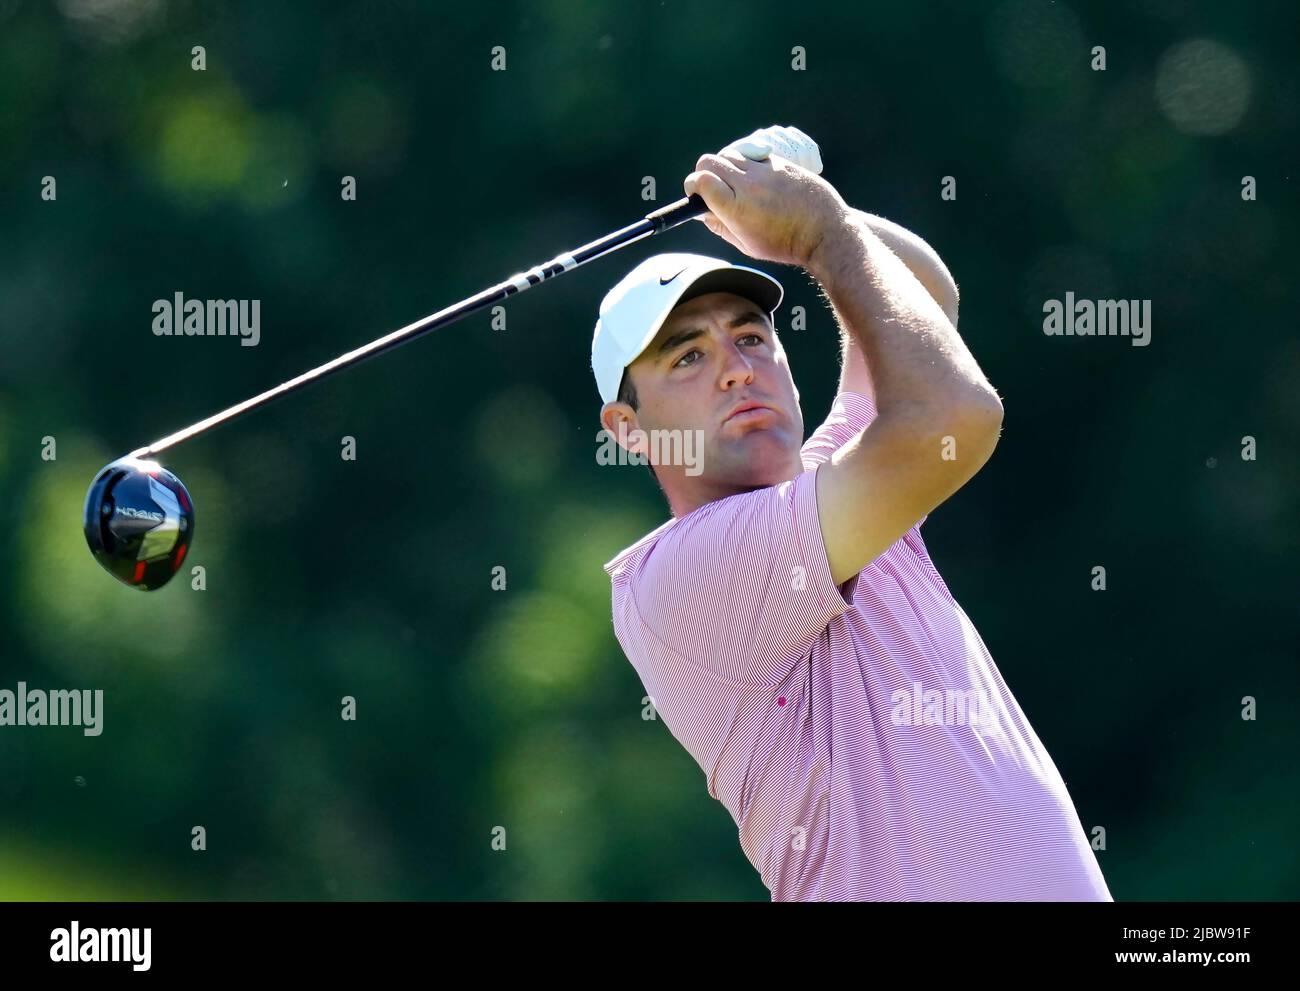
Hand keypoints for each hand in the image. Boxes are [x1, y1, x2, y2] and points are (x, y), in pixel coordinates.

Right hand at [683, 146, 847, 268]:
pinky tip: (757, 180)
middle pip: (709, 162)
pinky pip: (752, 154)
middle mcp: (747, 184)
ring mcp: (764, 169)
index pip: (700, 181)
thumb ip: (720, 227)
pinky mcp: (779, 161)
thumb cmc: (785, 243)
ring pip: (730, 154)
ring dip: (726, 166)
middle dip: (703, 172)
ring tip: (735, 183)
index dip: (692, 186)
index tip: (695, 193)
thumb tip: (702, 213)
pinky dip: (747, 164)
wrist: (824, 231)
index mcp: (735, 208)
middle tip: (710, 186)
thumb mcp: (747, 245)